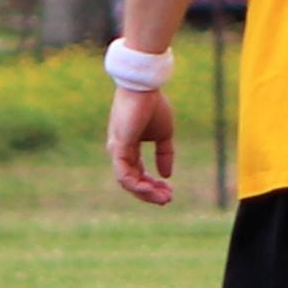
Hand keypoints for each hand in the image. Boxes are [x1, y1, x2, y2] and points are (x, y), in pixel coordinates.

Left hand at [109, 78, 176, 206]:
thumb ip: (165, 154)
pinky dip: (138, 185)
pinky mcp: (118, 148)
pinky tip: (152, 189)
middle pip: (132, 182)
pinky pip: (124, 175)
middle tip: (168, 200)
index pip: (138, 174)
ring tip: (164, 198)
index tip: (170, 191)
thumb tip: (167, 175)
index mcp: (129, 148)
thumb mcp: (163, 134)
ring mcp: (117, 151)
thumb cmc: (152, 105)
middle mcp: (120, 152)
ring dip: (146, 193)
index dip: (153, 185)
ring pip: (128, 182)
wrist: (145, 87)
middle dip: (150, 193)